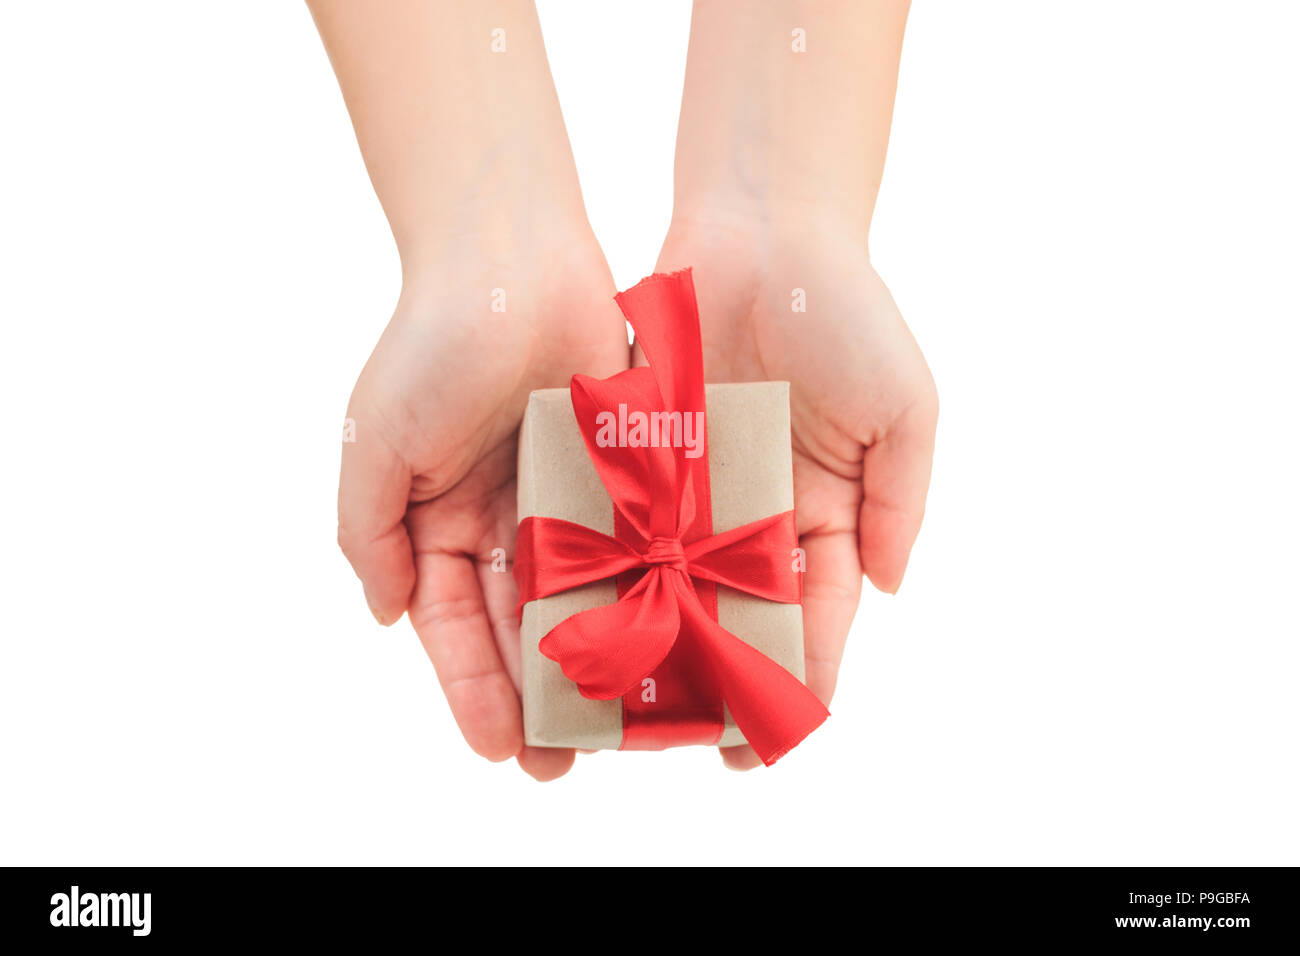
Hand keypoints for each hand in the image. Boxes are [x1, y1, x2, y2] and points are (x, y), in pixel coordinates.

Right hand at [338, 224, 627, 781]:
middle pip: (525, 628)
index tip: (500, 750)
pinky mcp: (626, 471)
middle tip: (561, 765)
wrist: (513, 255)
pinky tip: (670, 646)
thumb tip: (387, 615)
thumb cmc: (433, 344)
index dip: (474, 690)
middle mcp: (509, 519)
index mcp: (445, 522)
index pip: (458, 626)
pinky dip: (651, 594)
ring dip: (600, 662)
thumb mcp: (376, 443)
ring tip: (622, 730)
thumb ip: (371, 532)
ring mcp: (571, 498)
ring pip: (588, 599)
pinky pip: (640, 544)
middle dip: (540, 696)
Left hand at [656, 212, 937, 769]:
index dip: (800, 675)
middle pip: (736, 616)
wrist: (762, 230)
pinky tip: (590, 628)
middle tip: (700, 749)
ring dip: (659, 648)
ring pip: (672, 587)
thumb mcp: (902, 410)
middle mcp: (752, 512)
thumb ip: (899, 501)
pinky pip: (620, 527)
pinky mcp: (636, 455)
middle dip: (722, 681)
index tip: (778, 735)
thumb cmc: (846, 312)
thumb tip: (888, 590)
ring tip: (636, 711)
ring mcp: (691, 488)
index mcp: (821, 511)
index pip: (813, 614)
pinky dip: (608, 578)